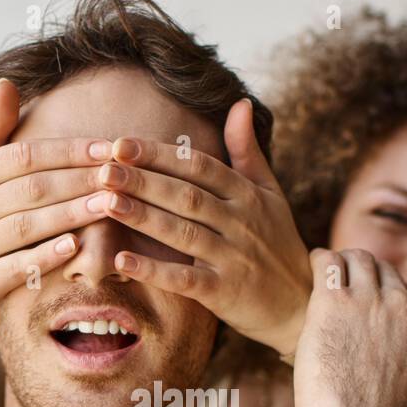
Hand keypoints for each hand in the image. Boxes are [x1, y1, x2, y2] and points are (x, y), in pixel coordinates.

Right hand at [0, 79, 118, 335]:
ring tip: (110, 204)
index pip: (24, 156)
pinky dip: (45, 256)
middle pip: (31, 189)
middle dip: (79, 180)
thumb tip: (8, 83)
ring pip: (27, 226)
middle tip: (121, 175)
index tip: (108, 148)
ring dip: (71, 214)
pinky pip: (16, 267)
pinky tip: (75, 246)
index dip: (68, 150)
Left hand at [91, 99, 312, 357]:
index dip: (160, 154)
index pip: (199, 167)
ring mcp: (233, 258)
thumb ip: (248, 151)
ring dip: (143, 216)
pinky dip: (154, 270)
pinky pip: (185, 279)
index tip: (121, 143)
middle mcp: (241, 222)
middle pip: (186, 196)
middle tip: (102, 168)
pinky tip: (123, 259)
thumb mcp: (271, 194)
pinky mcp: (225, 293)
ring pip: (183, 232)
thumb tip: (240, 103)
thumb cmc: (279, 244)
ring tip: (105, 202)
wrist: (304, 303)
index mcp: (247, 194)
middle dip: (143, 180)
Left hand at [294, 248, 406, 406]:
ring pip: (357, 259)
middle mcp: (403, 307)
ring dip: (344, 264)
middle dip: (367, 276)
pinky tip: (315, 268)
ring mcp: (368, 302)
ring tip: (330, 276)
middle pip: (384, 270)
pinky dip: (320, 260)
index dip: (393, 294)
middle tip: (347, 289)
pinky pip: (326, 262)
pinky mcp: (332, 304)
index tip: (376, 304)